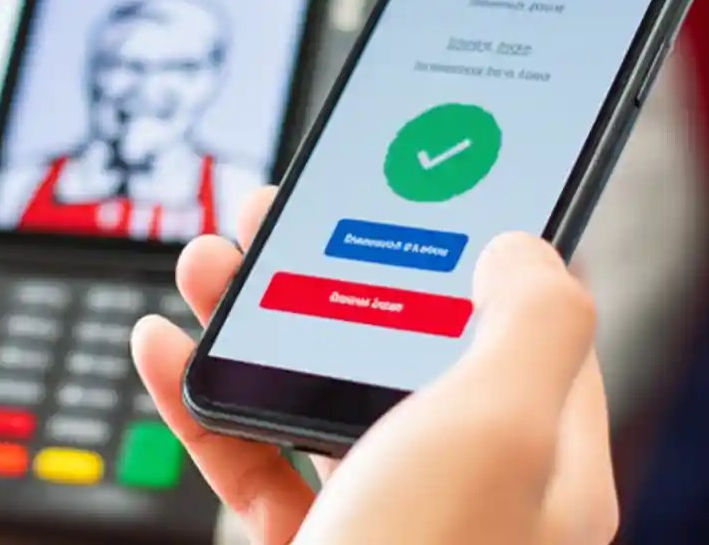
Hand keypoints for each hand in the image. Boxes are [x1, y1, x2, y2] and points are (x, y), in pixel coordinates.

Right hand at [130, 186, 617, 543]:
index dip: (471, 253)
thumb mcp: (498, 430)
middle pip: (402, 345)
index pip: (523, 329)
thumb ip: (535, 320)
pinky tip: (166, 350)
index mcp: (543, 465)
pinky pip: (254, 457)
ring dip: (255, 319)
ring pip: (318, 391)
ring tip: (207, 260)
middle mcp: (470, 490)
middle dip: (334, 269)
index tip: (420, 196)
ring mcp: (386, 518)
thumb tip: (525, 248)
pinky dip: (204, 401)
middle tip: (281, 212)